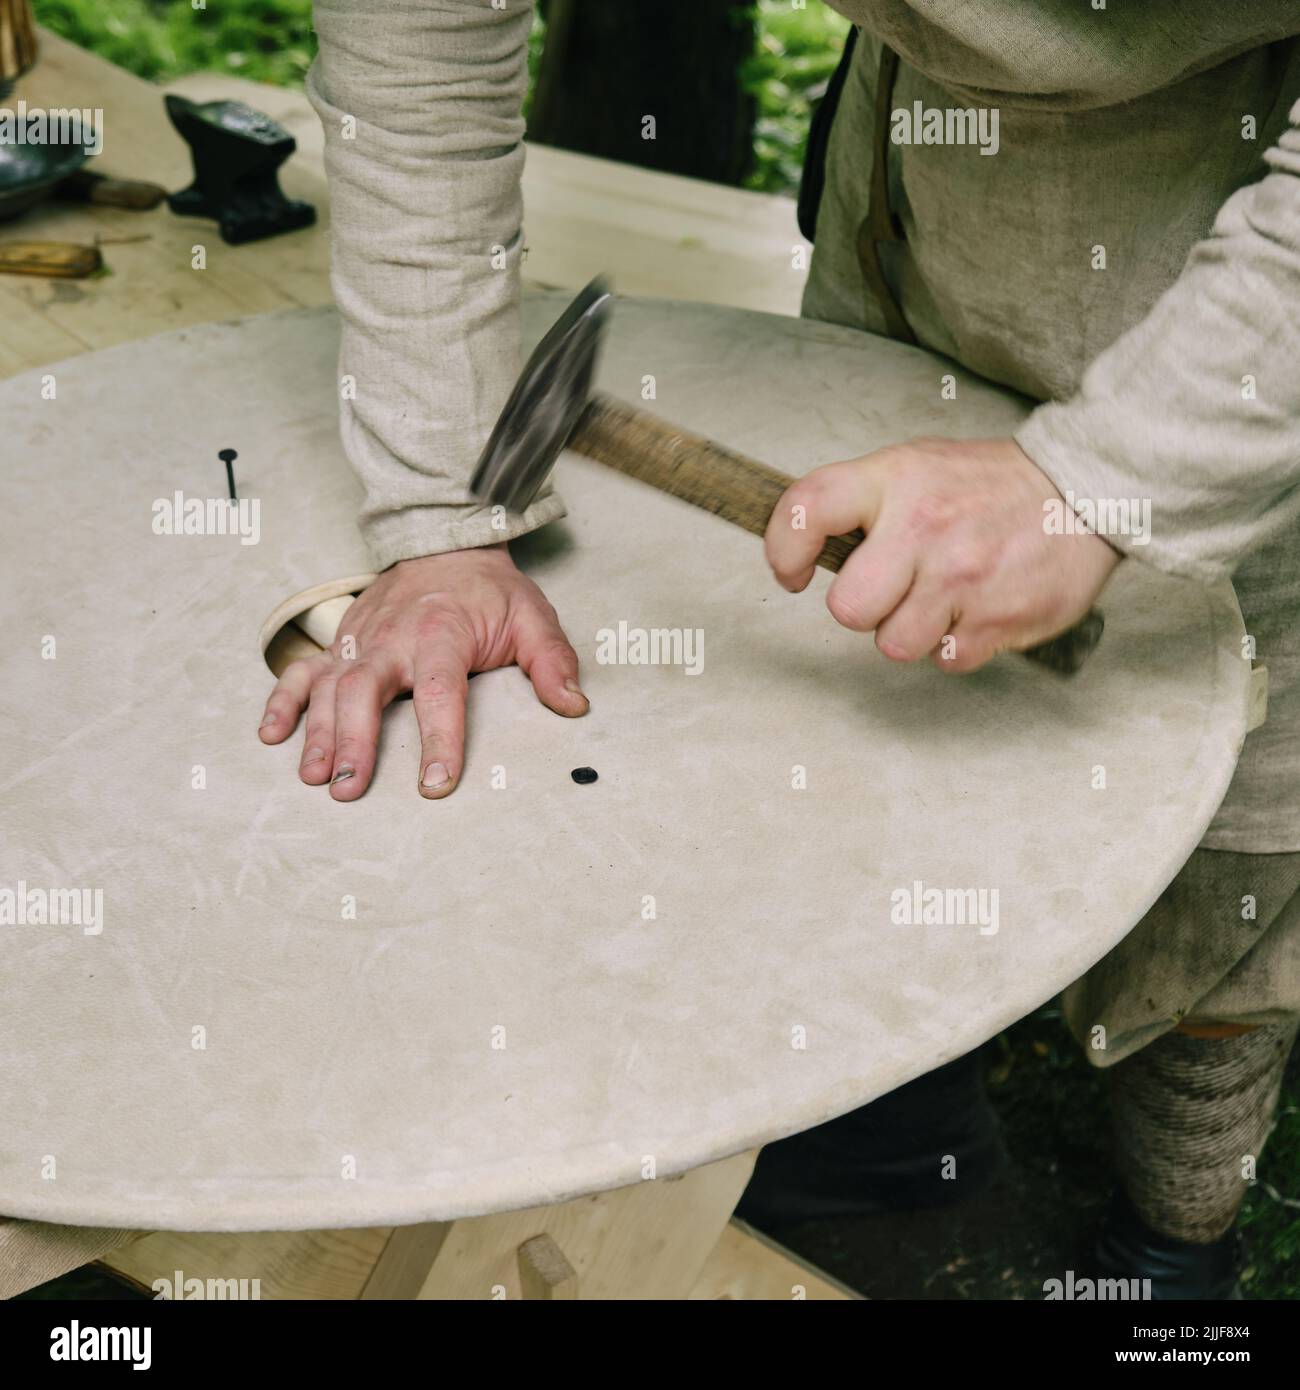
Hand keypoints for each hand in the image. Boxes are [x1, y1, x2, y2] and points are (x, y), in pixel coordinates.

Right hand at [258, 545, 586, 798]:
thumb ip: (552, 661)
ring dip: (317, 732)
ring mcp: (359, 640)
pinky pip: (301, 671)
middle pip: (364, 690)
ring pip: (327, 686)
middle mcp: (391, 636)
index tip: (437, 785)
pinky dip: (282, 701)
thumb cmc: (490, 592)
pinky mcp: (339, 643)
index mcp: (442, 632)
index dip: (438, 740)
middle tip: (349, 788)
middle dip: (353, 741)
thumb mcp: (533, 616)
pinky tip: (271, 736)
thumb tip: (573, 706)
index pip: (439, 691)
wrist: (446, 544)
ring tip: (315, 778)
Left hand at [764, 436, 1119, 671]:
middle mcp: (926, 528)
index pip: (806, 511)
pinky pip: (944, 659)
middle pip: (848, 609)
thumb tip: (806, 548)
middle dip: (863, 608)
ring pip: (894, 645)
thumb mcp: (915, 465)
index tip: (796, 572)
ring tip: (941, 594)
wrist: (1086, 492)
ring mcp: (964, 578)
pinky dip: (955, 641)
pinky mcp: (998, 620)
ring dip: (910, 630)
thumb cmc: (989, 485)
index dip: (784, 550)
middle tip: (892, 586)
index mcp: (896, 480)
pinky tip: (976, 606)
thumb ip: (861, 501)